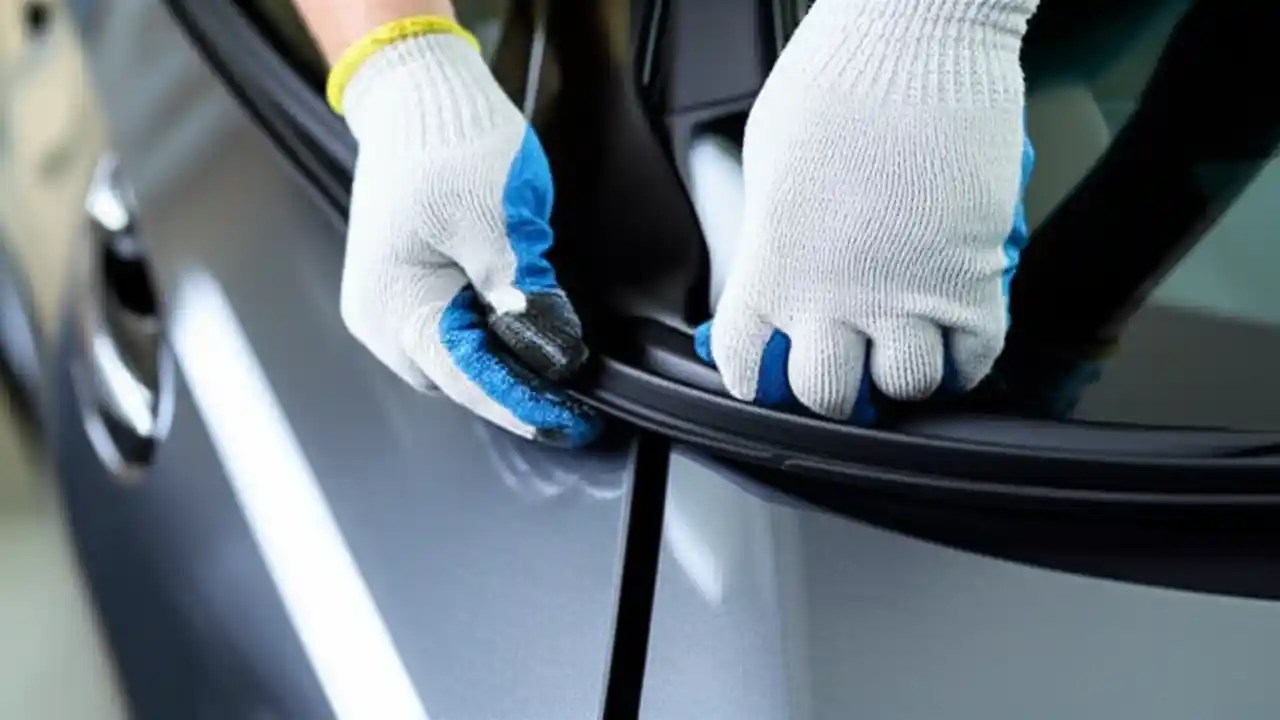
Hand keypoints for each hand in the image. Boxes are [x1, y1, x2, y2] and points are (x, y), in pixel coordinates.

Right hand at [335, 29, 599, 445]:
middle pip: (459, 380)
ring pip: (455, 360)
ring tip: (551, 365)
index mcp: (396, 306)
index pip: (469, 380)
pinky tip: (520, 331)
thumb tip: (555, 355)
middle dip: (514, 389)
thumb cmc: (448, 144)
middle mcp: (381, 317)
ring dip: (501, 363)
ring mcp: (388, 303)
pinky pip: (449, 332)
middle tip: (573, 397)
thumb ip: (524, 299)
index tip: (572, 423)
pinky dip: (487, 339)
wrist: (419, 93)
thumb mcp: (500, 224)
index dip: (525, 405)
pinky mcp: (405, 286)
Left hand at [697, 0, 1037, 421]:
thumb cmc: (833, 81)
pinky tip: (955, 337)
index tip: (770, 377)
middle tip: (847, 369)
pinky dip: (965, 358)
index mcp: (772, 267)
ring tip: (905, 344)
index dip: (758, 379)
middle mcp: (834, 295)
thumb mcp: (769, 166)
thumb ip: (771, 234)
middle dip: (835, 390)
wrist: (912, 39)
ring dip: (905, 373)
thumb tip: (776, 267)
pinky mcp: (973, 278)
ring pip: (906, 384)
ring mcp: (906, 292)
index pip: (747, 363)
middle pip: (829, 393)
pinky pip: (975, 356)